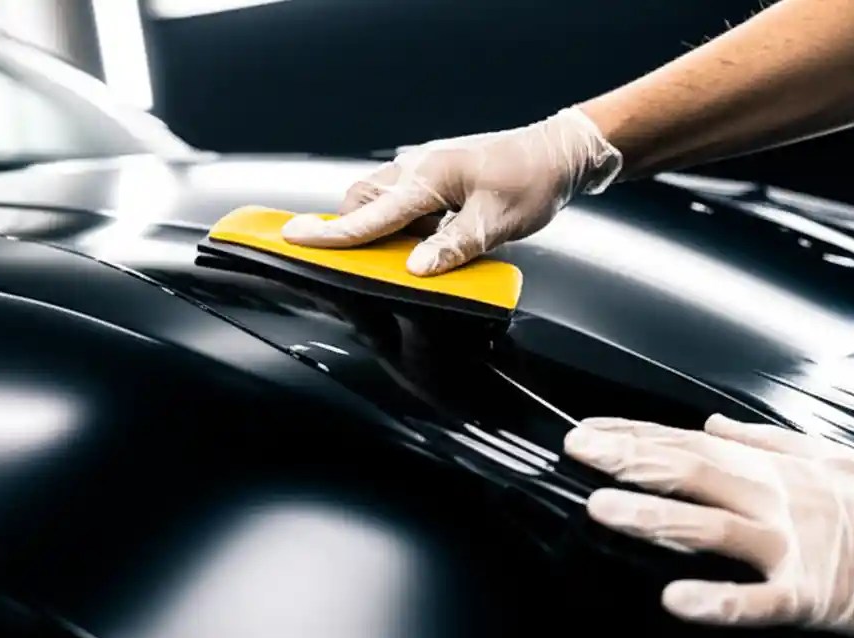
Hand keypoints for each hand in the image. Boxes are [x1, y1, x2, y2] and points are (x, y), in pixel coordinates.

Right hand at [280, 108, 622, 275]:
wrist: (559, 153)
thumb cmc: (533, 181)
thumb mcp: (497, 222)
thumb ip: (453, 246)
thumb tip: (415, 268)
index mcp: (428, 177)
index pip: (371, 215)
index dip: (332, 234)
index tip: (294, 238)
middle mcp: (418, 167)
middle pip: (362, 201)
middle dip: (358, 230)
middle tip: (387, 258)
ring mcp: (425, 167)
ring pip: (380, 198)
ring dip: (388, 227)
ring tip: (430, 242)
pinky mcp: (436, 174)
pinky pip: (403, 198)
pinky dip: (408, 220)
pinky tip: (440, 231)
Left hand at [563, 415, 853, 637]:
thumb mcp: (822, 455)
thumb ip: (761, 440)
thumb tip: (711, 424)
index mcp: (773, 467)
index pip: (688, 445)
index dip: (635, 437)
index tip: (587, 431)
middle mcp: (776, 497)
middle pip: (691, 475)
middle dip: (630, 462)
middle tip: (576, 452)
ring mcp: (793, 544)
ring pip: (713, 528)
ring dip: (655, 518)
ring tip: (603, 508)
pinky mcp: (814, 593)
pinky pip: (760, 599)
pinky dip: (720, 599)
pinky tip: (678, 599)